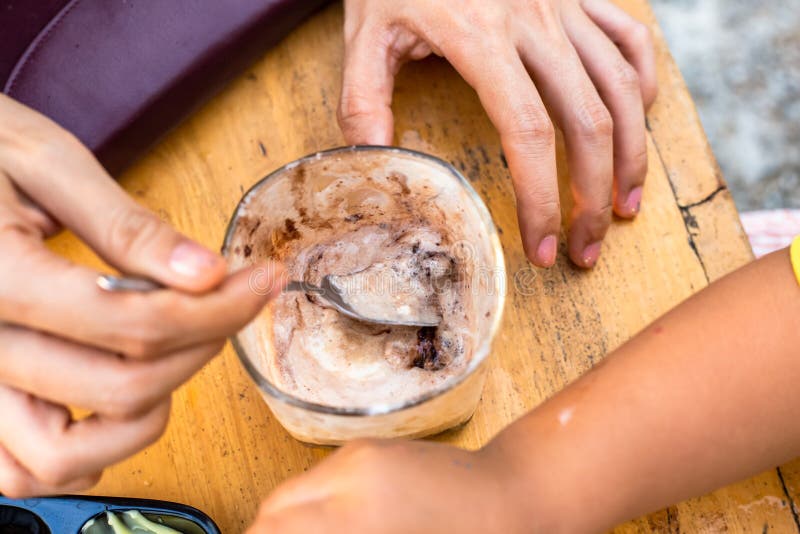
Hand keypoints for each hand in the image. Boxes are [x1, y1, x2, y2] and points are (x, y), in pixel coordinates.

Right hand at [0, 95, 282, 496]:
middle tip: (234, 303)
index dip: (221, 309)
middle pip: (122, 387)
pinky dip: (78, 454)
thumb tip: (207, 273)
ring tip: (174, 356)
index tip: (260, 282)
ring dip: (140, 416)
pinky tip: (113, 403)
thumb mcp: (46, 162)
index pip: (138, 323)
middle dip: (202, 347)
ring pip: (66, 457)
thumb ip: (126, 226)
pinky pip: (20, 469)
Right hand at [248, 440, 529, 532]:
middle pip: (272, 507)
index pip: (272, 528)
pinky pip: (322, 476)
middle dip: (269, 533)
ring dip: (292, 520)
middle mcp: (351, 475)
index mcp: (357, 516)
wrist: (512, 499)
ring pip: (296, 490)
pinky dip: (317, 502)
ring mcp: (361, 454)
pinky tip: (340, 523)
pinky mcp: (371, 446)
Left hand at [340, 0, 656, 267]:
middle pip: (587, 122)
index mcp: (481, 38)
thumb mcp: (365, 32)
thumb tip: (377, 164)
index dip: (541, 198)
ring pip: (619, 87)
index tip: (541, 246)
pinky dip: (640, 81)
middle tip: (585, 248)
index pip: (527, 134)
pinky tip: (638, 119)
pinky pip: (627, 36)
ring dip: (631, 153)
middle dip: (592, 196)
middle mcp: (535, 22)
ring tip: (624, 205)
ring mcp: (563, 5)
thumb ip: (365, 99)